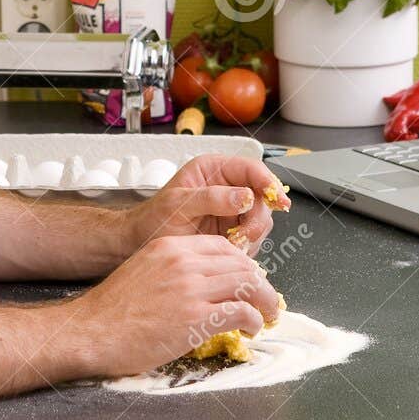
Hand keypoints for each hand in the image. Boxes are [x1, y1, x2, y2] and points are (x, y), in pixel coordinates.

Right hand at [60, 235, 280, 378]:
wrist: (92, 332)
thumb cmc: (111, 311)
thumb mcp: (143, 273)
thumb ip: (173, 272)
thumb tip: (200, 285)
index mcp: (170, 248)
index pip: (222, 247)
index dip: (241, 264)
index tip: (248, 279)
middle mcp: (184, 262)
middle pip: (240, 263)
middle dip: (259, 282)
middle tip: (265, 299)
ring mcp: (191, 289)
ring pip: (248, 284)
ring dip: (265, 301)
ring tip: (267, 315)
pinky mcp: (196, 318)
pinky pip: (242, 311)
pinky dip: (255, 320)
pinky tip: (251, 329)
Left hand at [128, 153, 289, 257]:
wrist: (141, 244)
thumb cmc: (153, 219)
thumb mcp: (178, 204)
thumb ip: (211, 198)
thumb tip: (243, 196)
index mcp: (213, 170)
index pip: (251, 169)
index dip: (268, 182)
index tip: (277, 198)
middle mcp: (226, 187)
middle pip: (261, 197)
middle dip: (257, 217)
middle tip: (243, 234)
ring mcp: (231, 210)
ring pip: (260, 219)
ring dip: (252, 234)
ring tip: (230, 243)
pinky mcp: (231, 231)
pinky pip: (252, 238)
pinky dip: (246, 247)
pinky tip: (229, 250)